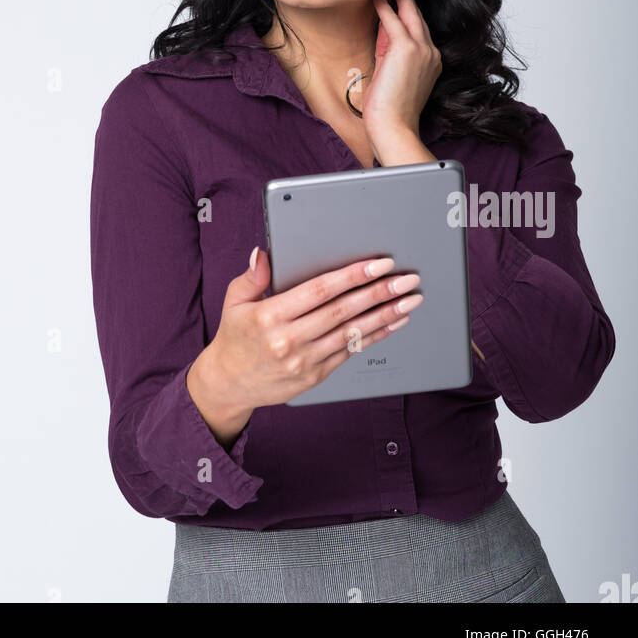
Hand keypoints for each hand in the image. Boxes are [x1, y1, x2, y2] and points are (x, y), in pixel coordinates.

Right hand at [198, 246, 423, 414]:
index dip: (352, 275)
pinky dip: (375, 336)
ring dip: (385, 315)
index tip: (378, 264)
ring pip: (352, 333)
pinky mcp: (314, 376)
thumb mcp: (235, 301)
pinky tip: (393, 323)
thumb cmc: (235, 337)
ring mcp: (304, 361)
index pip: (319, 291)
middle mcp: (289, 340)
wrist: (229, 384)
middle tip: (406, 280)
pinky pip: (350, 352)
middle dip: (379, 293)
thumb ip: (252, 276)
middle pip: (343, 311)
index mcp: (270, 316)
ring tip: (409, 300)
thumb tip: (263, 253)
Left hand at [361, 0, 442, 150]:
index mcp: (431, 61)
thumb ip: (389, 52)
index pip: (419, 30)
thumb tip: (383, 28)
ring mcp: (422, 50)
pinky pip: (394, 20)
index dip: (408, 12)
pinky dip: (385, 5)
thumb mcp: (392, 74)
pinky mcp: (407, 49)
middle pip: (418, 16)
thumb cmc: (389, 109)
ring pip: (410, 13)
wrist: (393, 127)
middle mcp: (431, 52)